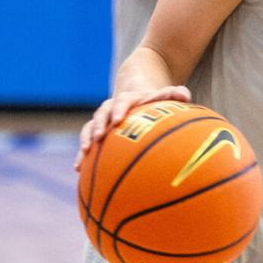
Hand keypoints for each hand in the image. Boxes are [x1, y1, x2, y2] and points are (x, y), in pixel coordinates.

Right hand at [75, 85, 191, 168]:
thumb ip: (177, 94)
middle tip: (98, 137)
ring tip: (84, 153)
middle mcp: (112, 108)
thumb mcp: (168, 95)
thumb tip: (184, 95)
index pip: (122, 101)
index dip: (118, 110)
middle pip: (101, 113)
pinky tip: (78, 169)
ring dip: (86, 139)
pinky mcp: (98, 132)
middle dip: (99, 125)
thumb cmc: (157, 101)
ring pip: (90, 127)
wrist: (141, 99)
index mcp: (129, 99)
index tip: (117, 121)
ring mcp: (103, 120)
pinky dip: (82, 154)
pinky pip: (87, 142)